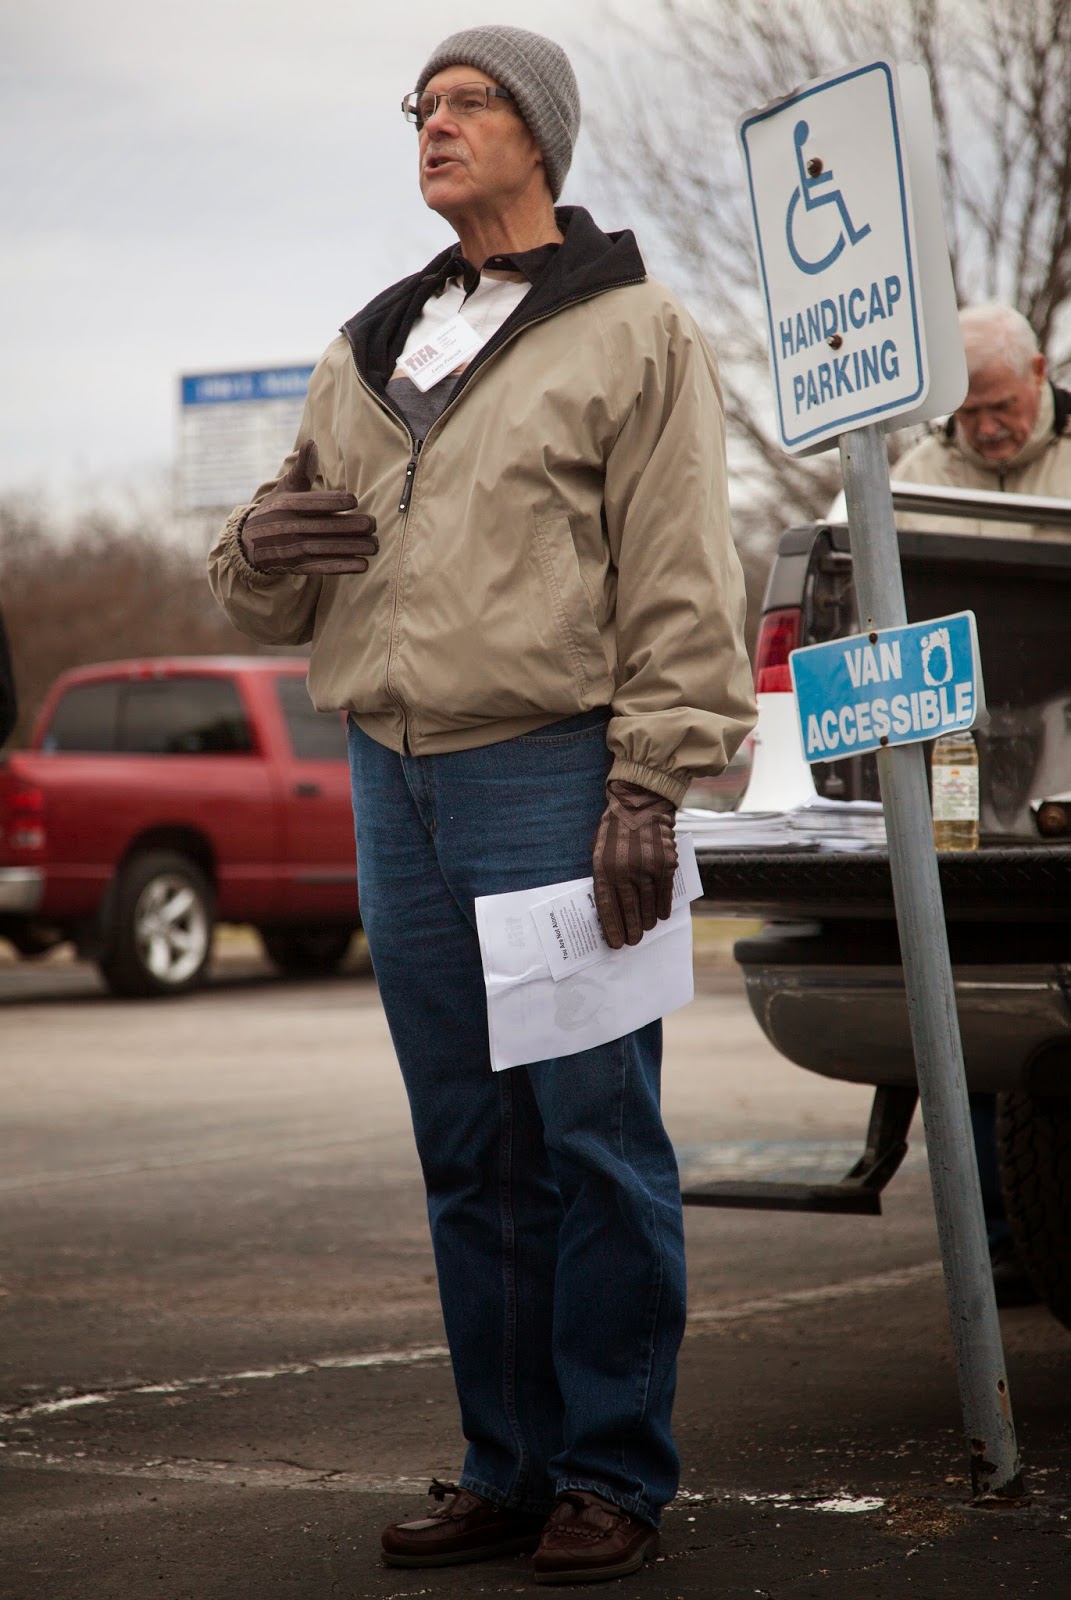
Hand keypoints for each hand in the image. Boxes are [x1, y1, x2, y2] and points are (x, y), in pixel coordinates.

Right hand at [240, 441, 378, 573]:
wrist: (250, 544)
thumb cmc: (276, 510)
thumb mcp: (286, 488)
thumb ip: (303, 468)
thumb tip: (311, 442)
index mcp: (286, 504)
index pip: (313, 502)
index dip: (335, 501)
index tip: (355, 500)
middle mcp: (288, 527)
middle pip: (324, 526)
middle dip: (352, 526)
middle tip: (373, 524)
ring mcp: (292, 549)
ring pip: (326, 548)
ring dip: (353, 547)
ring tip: (374, 545)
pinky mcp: (297, 567)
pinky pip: (323, 567)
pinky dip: (343, 567)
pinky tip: (363, 564)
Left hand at [592, 780, 677, 949]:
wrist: (640, 803)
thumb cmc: (615, 829)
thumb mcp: (598, 850)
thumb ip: (603, 875)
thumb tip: (609, 905)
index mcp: (604, 868)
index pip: (606, 906)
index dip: (611, 927)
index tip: (615, 943)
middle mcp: (625, 871)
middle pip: (629, 909)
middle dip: (631, 929)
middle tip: (633, 942)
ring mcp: (647, 868)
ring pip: (648, 904)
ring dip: (647, 920)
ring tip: (647, 929)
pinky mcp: (665, 864)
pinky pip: (665, 892)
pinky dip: (663, 906)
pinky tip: (661, 915)